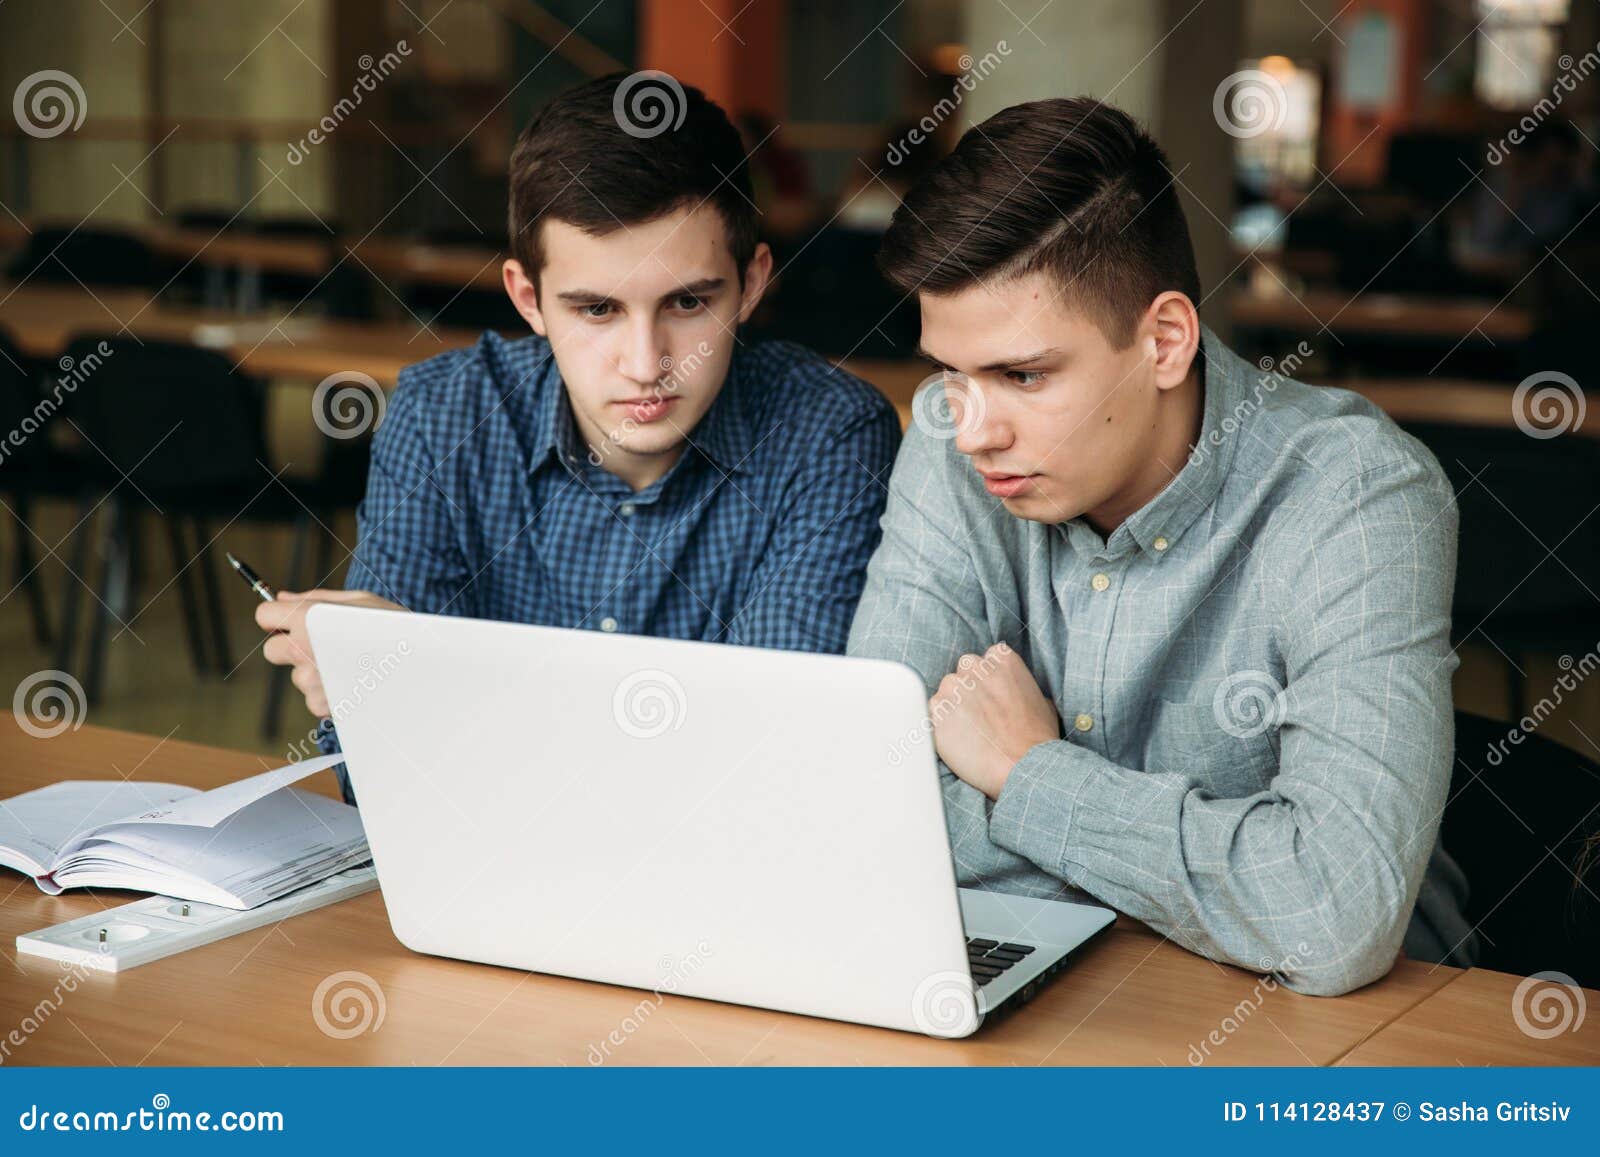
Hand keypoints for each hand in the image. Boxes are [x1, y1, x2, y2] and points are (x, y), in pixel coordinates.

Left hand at [255, 589, 400, 718]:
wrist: (423, 665)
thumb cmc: (395, 627)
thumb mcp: (361, 600)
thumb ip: (315, 597)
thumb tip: (282, 597)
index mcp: (309, 617)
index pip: (264, 616)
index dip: (275, 618)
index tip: (288, 620)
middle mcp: (304, 649)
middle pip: (271, 650)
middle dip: (289, 647)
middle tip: (320, 644)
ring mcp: (311, 679)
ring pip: (297, 676)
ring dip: (315, 671)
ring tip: (351, 664)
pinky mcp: (321, 704)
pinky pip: (312, 698)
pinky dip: (327, 693)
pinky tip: (353, 682)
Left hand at [929, 643, 1059, 799]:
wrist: (1022, 767)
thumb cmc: (1037, 739)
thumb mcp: (1043, 702)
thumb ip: (1022, 687)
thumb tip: (1017, 693)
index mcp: (1002, 659)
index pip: (986, 659)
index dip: (988, 680)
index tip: (992, 697)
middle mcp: (975, 667)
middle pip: (964, 670)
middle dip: (970, 689)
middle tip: (981, 715)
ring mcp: (954, 687)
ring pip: (947, 690)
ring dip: (954, 706)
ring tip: (971, 730)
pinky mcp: (937, 709)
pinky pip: (934, 711)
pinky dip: (942, 724)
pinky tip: (960, 739)